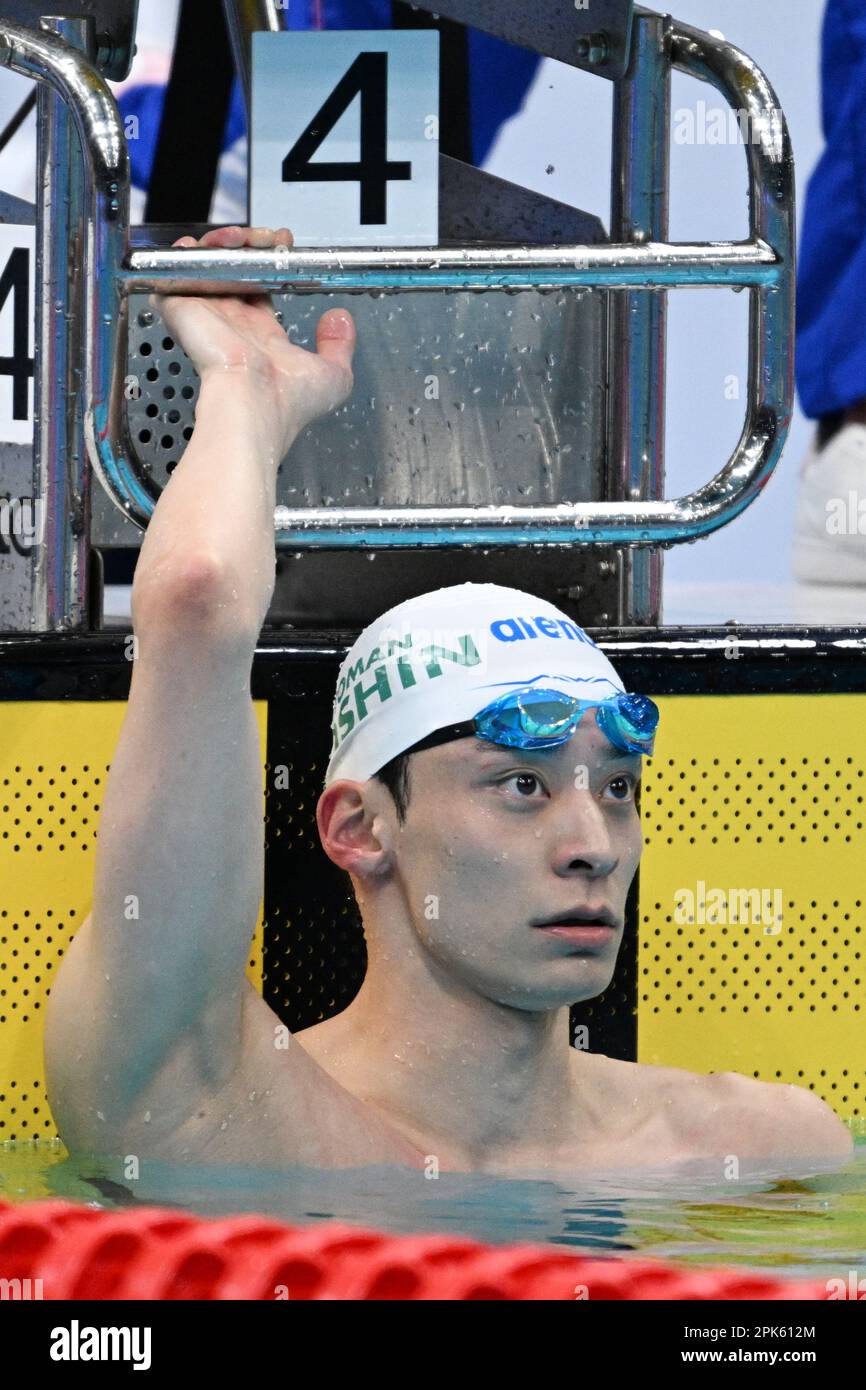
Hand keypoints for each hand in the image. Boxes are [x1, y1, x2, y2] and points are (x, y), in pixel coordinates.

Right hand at [148, 225, 355, 451]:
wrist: (254, 404)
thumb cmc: (287, 403)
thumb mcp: (332, 376)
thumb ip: (340, 348)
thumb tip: (340, 320)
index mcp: (259, 338)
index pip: (258, 290)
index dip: (270, 264)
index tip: (286, 245)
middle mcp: (230, 326)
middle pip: (232, 273)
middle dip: (250, 244)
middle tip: (271, 237)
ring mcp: (205, 315)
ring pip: (207, 265)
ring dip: (225, 241)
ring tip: (247, 236)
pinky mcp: (182, 308)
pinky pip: (175, 269)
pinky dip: (190, 250)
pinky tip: (218, 243)